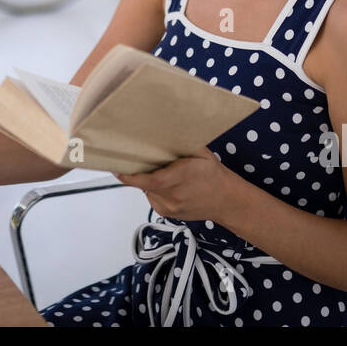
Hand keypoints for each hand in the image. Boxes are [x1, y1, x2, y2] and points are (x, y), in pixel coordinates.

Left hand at [116, 148, 242, 222]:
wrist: (227, 202)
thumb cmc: (214, 175)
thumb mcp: (202, 153)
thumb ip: (182, 144)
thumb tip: (163, 131)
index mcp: (183, 177)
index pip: (152, 180)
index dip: (132, 177)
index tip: (119, 169)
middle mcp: (174, 195)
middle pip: (146, 183)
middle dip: (140, 171)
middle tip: (139, 159)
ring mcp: (170, 207)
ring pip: (147, 191)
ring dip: (148, 181)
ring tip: (162, 172)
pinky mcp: (168, 214)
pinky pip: (152, 198)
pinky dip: (153, 190)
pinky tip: (167, 185)